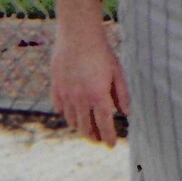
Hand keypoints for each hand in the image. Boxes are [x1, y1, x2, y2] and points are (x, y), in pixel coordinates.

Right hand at [50, 29, 130, 147]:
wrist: (77, 35)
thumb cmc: (101, 52)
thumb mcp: (117, 72)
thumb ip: (122, 94)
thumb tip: (126, 113)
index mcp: (98, 96)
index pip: (104, 125)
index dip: (108, 137)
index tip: (111, 145)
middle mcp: (80, 99)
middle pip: (86, 127)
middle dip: (94, 136)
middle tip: (99, 140)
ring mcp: (66, 94)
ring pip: (72, 120)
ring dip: (80, 128)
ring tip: (87, 130)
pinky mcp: (56, 87)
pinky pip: (60, 108)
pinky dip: (67, 114)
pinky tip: (72, 115)